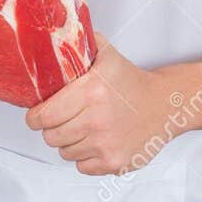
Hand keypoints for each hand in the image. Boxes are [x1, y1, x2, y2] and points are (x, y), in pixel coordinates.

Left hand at [24, 35, 177, 175]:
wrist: (166, 105)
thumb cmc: (132, 82)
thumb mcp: (107, 56)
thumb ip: (80, 44)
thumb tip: (54, 35)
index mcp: (91, 92)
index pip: (43, 116)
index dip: (35, 117)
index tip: (37, 115)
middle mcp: (97, 121)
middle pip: (51, 137)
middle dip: (52, 129)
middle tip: (63, 119)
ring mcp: (106, 145)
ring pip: (65, 153)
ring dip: (69, 142)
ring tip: (84, 128)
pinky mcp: (114, 163)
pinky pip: (82, 167)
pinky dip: (85, 157)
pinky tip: (96, 141)